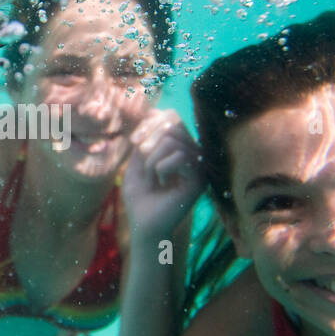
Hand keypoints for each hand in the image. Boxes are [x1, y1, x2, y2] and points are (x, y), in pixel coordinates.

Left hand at [122, 108, 204, 240]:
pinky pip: (180, 155)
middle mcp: (191, 152)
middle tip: (141, 160)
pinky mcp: (200, 178)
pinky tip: (162, 182)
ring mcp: (198, 164)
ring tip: (152, 176)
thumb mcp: (136, 161)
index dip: (150, 123)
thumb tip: (154, 112)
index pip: (170, 116)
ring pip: (173, 140)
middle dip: (149, 139)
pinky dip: (162, 166)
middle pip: (172, 122)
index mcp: (178, 146)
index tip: (134, 142)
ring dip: (152, 158)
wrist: (144, 224)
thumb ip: (146, 137)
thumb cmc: (140, 196)